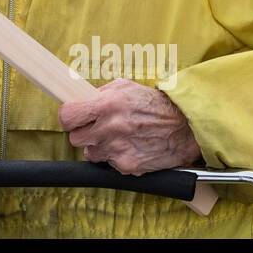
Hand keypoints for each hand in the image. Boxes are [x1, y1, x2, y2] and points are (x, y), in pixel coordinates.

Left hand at [58, 78, 201, 175]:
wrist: (185, 126)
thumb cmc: (154, 105)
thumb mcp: (124, 87)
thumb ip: (99, 94)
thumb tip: (79, 100)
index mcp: (107, 105)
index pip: (67, 116)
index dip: (68, 118)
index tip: (73, 118)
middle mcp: (111, 128)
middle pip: (74, 139)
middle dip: (83, 133)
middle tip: (97, 128)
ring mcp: (118, 149)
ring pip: (90, 154)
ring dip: (99, 147)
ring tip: (117, 137)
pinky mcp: (128, 165)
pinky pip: (109, 164)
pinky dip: (116, 157)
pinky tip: (129, 146)